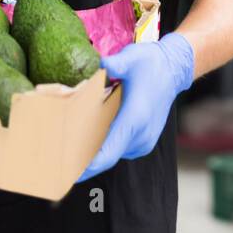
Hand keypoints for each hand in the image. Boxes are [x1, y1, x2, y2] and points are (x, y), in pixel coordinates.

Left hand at [77, 33, 194, 182]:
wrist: (173, 69)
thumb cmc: (151, 64)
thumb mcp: (133, 57)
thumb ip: (116, 63)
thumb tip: (102, 64)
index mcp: (134, 120)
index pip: (108, 152)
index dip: (88, 167)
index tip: (70, 175)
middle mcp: (141, 135)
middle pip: (106, 156)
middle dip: (84, 160)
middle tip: (58, 162)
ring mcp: (144, 141)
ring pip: (112, 153)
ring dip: (95, 153)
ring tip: (70, 150)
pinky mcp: (144, 141)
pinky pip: (120, 149)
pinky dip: (105, 147)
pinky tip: (90, 139)